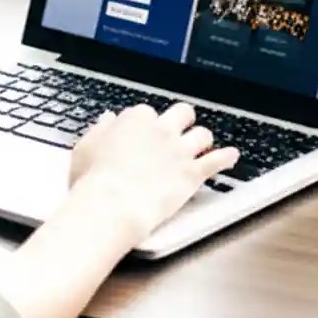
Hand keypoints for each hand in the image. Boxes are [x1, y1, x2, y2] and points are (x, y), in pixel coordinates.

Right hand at [68, 103, 238, 244]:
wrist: (112, 205)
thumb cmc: (93, 181)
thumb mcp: (85, 148)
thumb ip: (100, 130)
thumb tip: (108, 120)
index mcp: (135, 120)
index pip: (147, 112)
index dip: (147, 124)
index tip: (145, 134)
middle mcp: (161, 129)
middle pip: (182, 113)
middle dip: (182, 121)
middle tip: (179, 131)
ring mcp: (179, 150)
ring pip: (203, 134)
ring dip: (202, 140)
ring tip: (202, 147)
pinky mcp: (192, 172)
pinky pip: (217, 160)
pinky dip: (226, 157)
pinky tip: (232, 156)